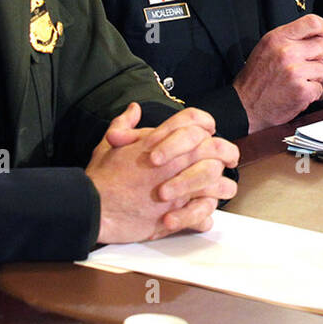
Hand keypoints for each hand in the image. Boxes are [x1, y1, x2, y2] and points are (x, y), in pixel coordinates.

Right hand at [89, 104, 238, 243]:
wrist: (93, 208)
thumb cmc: (101, 178)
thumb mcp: (109, 144)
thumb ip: (124, 124)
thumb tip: (134, 109)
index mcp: (160, 141)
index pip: (195, 121)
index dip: (207, 123)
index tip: (211, 132)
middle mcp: (174, 162)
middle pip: (217, 148)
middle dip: (227, 153)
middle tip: (228, 160)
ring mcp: (178, 188)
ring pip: (218, 182)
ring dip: (220, 186)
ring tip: (216, 191)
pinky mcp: (175, 215)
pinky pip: (205, 213)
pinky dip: (206, 214)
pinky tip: (203, 215)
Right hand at [233, 14, 322, 132]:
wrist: (244, 105)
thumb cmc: (256, 77)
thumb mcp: (267, 47)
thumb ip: (289, 38)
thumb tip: (315, 32)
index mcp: (278, 38)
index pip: (313, 22)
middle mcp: (287, 52)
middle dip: (317, 57)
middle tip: (304, 65)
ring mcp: (295, 72)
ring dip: (314, 77)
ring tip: (297, 80)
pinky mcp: (301, 91)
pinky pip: (319, 88)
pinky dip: (310, 93)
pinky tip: (296, 92)